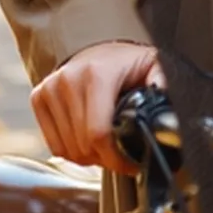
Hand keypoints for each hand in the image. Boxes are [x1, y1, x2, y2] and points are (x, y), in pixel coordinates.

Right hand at [30, 40, 161, 173]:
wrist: (98, 48)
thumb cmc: (127, 63)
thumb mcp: (153, 68)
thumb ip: (164, 89)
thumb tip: (174, 118)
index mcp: (97, 74)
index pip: (98, 134)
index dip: (116, 159)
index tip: (131, 164)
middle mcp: (69, 79)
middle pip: (83, 146)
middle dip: (106, 159)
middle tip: (121, 154)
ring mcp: (51, 88)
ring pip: (68, 149)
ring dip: (89, 157)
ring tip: (105, 146)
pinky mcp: (39, 97)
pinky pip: (54, 145)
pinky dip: (72, 151)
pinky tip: (87, 140)